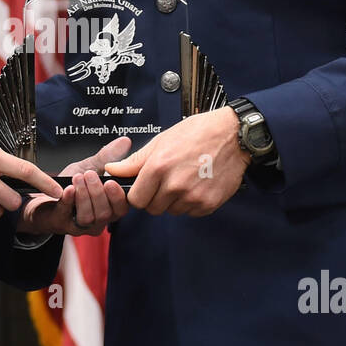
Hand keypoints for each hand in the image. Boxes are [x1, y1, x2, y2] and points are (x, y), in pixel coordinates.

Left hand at [19, 136, 131, 236]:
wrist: (43, 194)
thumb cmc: (68, 184)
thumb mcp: (89, 167)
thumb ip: (107, 157)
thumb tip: (125, 141)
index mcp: (109, 207)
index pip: (122, 207)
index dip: (119, 196)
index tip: (112, 182)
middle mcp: (98, 220)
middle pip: (106, 213)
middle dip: (98, 193)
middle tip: (90, 174)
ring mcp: (80, 225)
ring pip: (88, 217)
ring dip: (84, 196)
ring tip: (78, 178)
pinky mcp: (61, 224)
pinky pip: (66, 215)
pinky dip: (69, 201)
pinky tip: (68, 189)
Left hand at [103, 110, 248, 215]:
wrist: (233, 135)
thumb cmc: (197, 133)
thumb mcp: (161, 141)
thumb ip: (135, 161)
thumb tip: (112, 170)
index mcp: (158, 167)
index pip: (136, 200)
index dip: (139, 194)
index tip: (145, 187)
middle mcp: (175, 185)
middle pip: (153, 208)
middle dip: (156, 198)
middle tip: (168, 180)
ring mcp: (193, 197)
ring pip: (172, 211)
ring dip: (174, 201)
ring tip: (186, 178)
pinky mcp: (208, 204)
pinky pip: (191, 212)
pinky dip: (192, 203)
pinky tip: (198, 184)